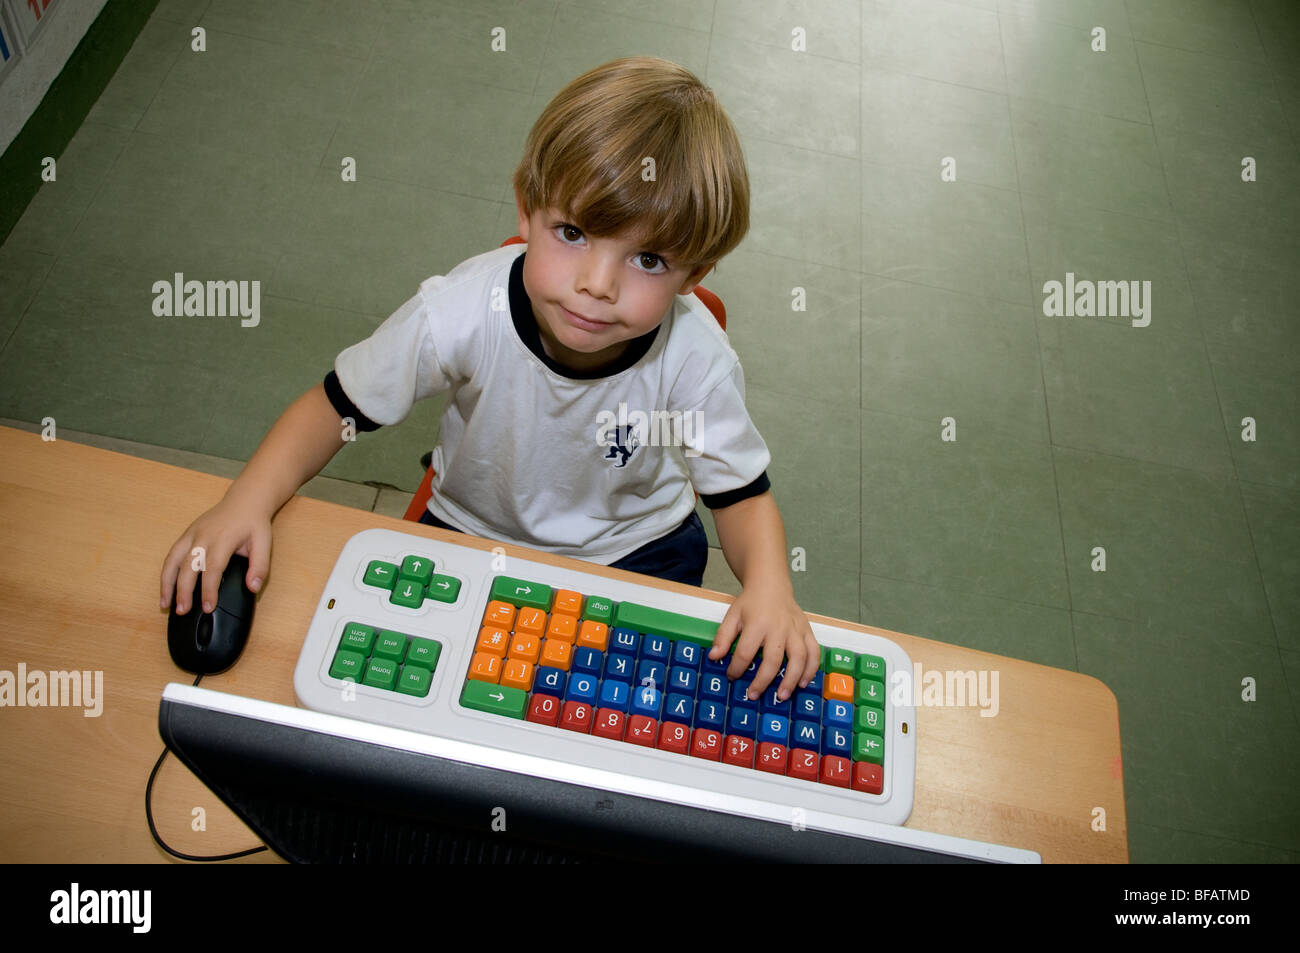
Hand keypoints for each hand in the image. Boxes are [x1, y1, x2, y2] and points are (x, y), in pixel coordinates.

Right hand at [159, 493, 271, 615]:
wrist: (244, 501)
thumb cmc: (253, 524)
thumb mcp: (264, 543)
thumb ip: (260, 566)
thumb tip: (253, 588)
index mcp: (223, 538)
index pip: (213, 569)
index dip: (208, 590)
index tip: (208, 608)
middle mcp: (203, 536)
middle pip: (188, 566)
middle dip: (183, 591)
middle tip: (182, 611)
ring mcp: (191, 534)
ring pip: (173, 560)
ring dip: (167, 583)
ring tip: (165, 604)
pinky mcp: (186, 534)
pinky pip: (171, 555)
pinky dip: (166, 572)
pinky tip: (166, 587)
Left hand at [706, 585, 819, 702]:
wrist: (771, 585)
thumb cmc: (751, 603)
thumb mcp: (732, 616)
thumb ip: (723, 636)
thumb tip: (714, 656)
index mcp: (757, 623)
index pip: (745, 651)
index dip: (736, 667)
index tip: (732, 676)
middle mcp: (779, 627)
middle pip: (773, 658)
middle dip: (763, 680)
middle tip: (754, 695)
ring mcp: (795, 630)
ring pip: (799, 657)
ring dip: (792, 679)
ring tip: (782, 696)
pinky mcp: (807, 630)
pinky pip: (814, 651)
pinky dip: (812, 668)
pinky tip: (803, 682)